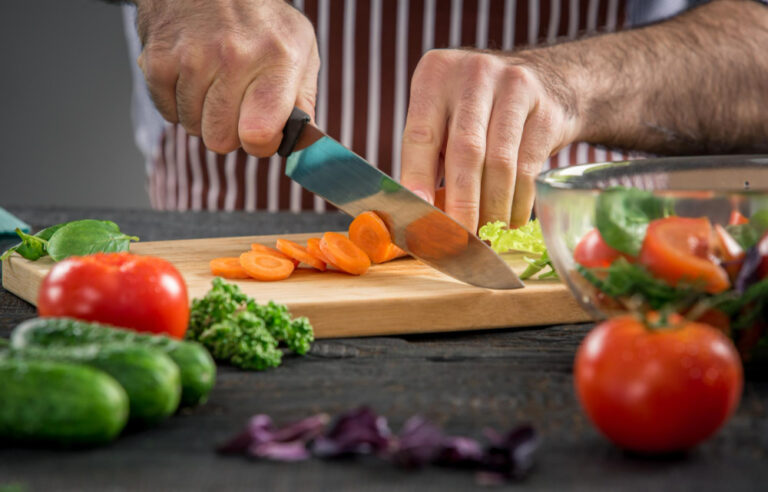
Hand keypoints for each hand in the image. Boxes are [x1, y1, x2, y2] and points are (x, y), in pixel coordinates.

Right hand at [134, 0, 318, 155]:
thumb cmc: (260, 22)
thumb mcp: (299, 49)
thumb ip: (303, 100)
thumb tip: (301, 144)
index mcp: (276, 60)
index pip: (259, 133)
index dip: (260, 144)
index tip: (262, 132)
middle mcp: (233, 58)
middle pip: (220, 140)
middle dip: (229, 130)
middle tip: (235, 103)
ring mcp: (191, 59)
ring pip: (193, 128)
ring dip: (203, 114)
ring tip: (213, 82)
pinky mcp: (157, 60)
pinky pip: (168, 113)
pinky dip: (178, 103)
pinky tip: (192, 76)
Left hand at [400, 49, 579, 231]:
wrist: (549, 80)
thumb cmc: (480, 109)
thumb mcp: (446, 114)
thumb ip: (429, 156)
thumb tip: (417, 215)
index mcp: (435, 75)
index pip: (420, 135)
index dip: (418, 179)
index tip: (418, 215)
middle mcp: (474, 74)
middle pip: (465, 152)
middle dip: (461, 204)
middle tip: (457, 241)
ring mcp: (514, 87)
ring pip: (499, 164)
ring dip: (491, 210)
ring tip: (485, 236)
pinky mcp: (546, 110)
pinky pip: (528, 168)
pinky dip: (517, 203)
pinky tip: (510, 221)